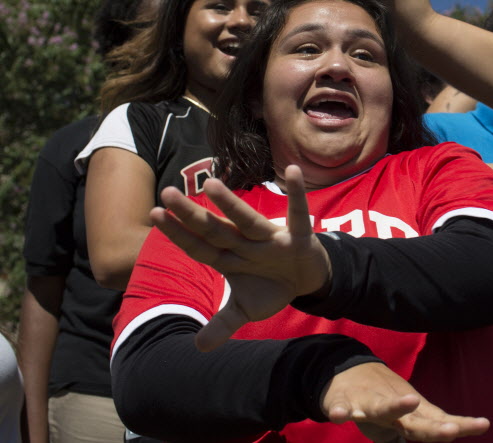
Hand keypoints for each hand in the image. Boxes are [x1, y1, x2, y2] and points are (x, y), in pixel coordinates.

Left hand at [151, 165, 329, 351]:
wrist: (307, 279)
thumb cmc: (271, 286)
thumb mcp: (246, 309)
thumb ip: (223, 324)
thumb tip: (197, 349)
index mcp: (230, 258)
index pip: (199, 246)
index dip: (178, 234)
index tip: (155, 214)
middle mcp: (246, 245)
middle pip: (216, 230)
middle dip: (193, 215)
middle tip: (168, 194)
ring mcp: (272, 239)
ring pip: (248, 221)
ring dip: (231, 204)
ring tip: (210, 184)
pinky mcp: (299, 237)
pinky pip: (298, 214)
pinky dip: (297, 194)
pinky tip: (290, 171)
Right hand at [324, 362, 489, 441]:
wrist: (344, 372)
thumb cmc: (381, 400)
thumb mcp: (405, 419)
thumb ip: (423, 427)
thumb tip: (449, 433)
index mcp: (410, 414)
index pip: (439, 421)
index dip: (460, 425)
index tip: (483, 425)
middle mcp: (394, 406)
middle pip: (415, 420)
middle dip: (433, 427)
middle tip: (451, 430)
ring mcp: (368, 402)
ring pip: (381, 407)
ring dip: (395, 406)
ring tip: (410, 402)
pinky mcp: (343, 401)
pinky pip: (340, 407)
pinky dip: (339, 411)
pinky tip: (339, 416)